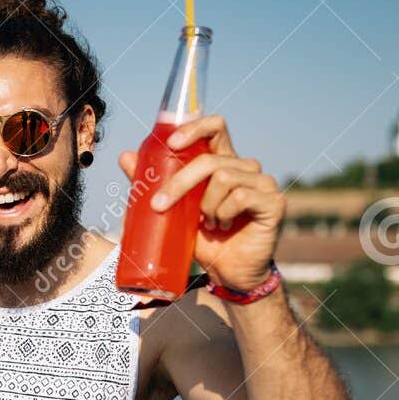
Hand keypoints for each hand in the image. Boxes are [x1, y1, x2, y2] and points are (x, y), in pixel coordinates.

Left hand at [117, 114, 283, 292]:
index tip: (172, 144)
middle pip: (209, 160)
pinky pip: (241, 197)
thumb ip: (154, 183)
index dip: (196, 127)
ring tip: (207, 222)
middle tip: (159, 205)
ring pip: (223, 177)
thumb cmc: (203, 238)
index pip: (215, 127)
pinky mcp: (273, 201)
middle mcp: (245, 167)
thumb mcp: (174, 209)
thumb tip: (125, 156)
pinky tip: (223, 226)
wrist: (228, 272)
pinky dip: (224, 213)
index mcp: (223, 162)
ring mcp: (263, 182)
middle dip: (178, 183)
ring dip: (205, 205)